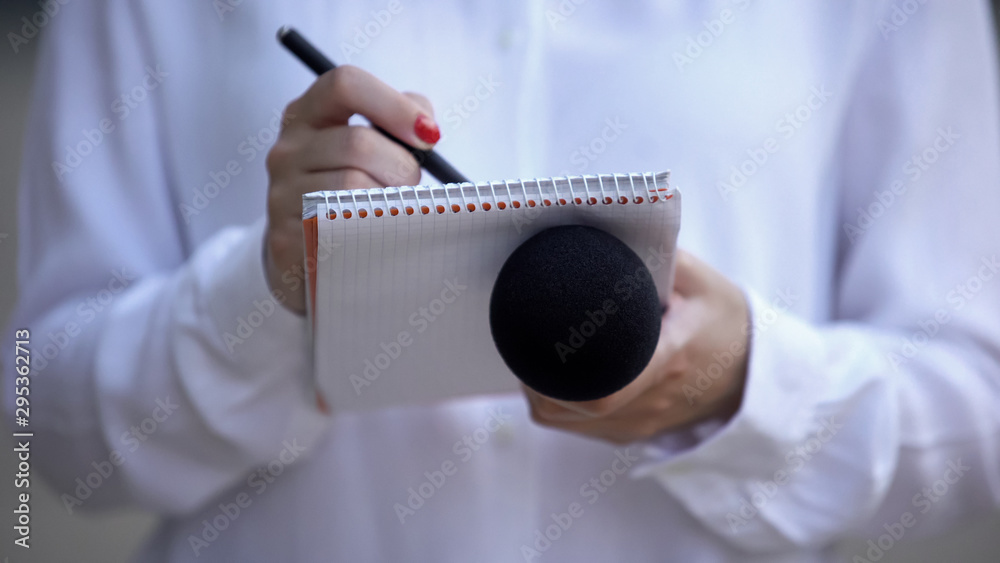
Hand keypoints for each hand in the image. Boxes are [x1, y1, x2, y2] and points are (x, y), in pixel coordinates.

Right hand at [264, 65, 440, 313]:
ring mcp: (281, 194)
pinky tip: (373, 234)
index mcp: (308, 115)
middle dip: (401, 167)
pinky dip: (372, 230)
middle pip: (358, 143)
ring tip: (389, 210)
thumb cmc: (357, 188)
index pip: (345, 84)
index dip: (393, 105)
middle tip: (410, 187)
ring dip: (389, 202)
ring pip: (354, 186)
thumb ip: (404, 118)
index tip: (428, 134)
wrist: (315, 252)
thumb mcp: (375, 144)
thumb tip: (425, 128)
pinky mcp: (286, 239)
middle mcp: (288, 150)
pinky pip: (344, 226)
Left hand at [524, 250, 750, 443]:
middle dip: (535, 378)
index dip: (555, 375)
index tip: (535, 344)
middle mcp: (653, 401)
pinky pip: (579, 428)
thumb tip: (613, 228)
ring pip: (566, 422)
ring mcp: (642, 424)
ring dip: (542, 392)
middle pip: (569, 407)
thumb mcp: (700, 280)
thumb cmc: (725, 322)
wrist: (755, 374)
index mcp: (669, 359)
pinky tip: (559, 378)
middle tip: (525, 341)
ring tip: (537, 356)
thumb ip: (658, 256)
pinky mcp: (635, 434)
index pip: (603, 389)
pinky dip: (560, 406)